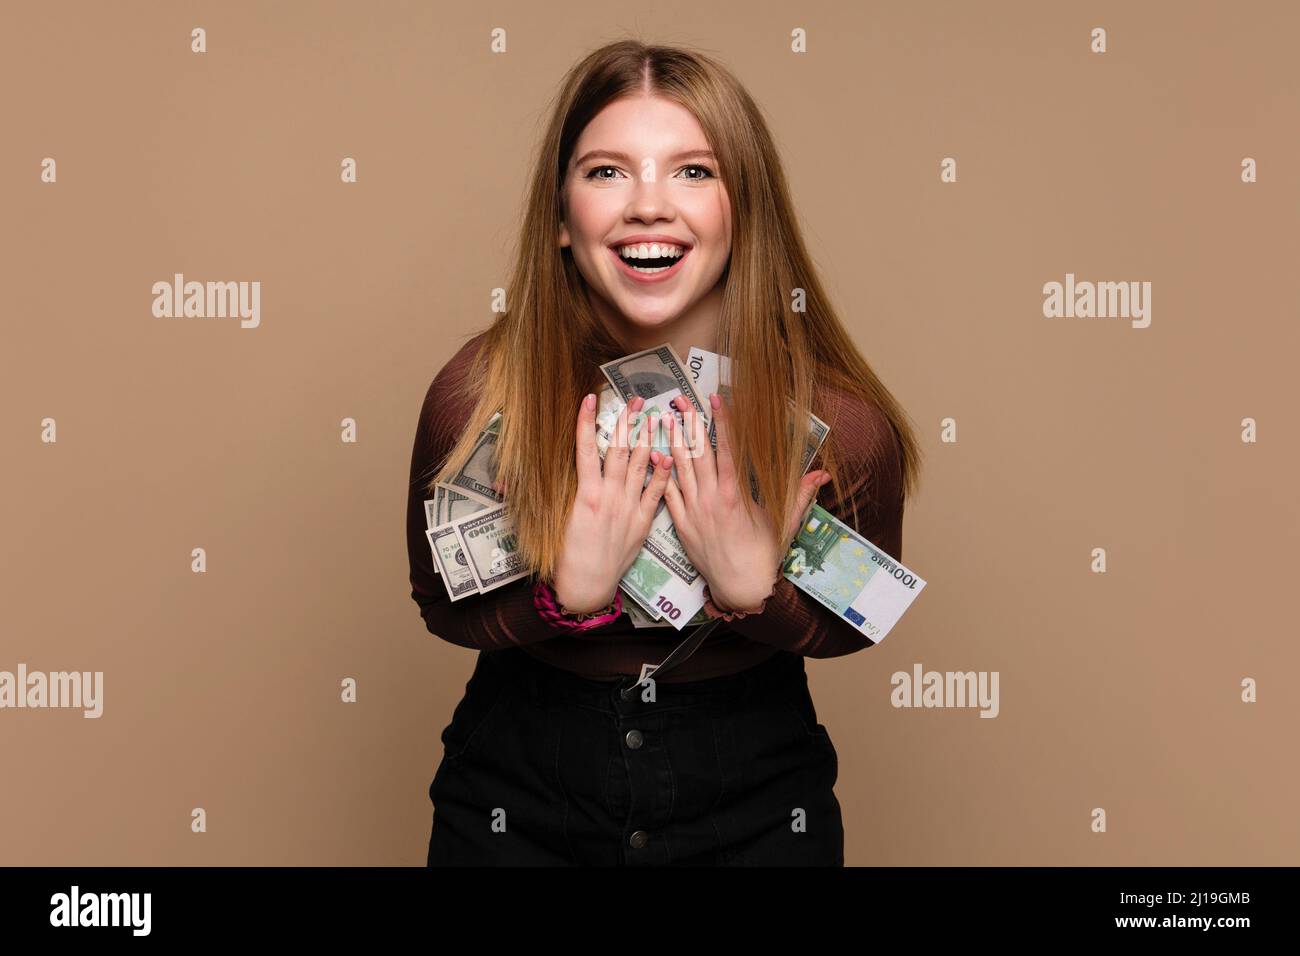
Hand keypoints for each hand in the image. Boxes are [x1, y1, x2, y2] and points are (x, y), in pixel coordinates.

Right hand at [552, 392, 674, 613]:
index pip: (584, 449)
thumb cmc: (567, 555)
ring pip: (639, 467)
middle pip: (618, 451)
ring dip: (647, 440)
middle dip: (626, 423)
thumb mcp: (557, 519)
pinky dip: (661, 475)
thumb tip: (531, 477)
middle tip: (636, 399)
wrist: (586, 585)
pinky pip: (655, 494)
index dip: (586, 422)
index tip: (589, 399)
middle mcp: (608, 497)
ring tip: (655, 418)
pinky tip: (667, 456)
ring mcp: (627, 509)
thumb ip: (560, 493)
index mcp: (584, 494)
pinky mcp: (642, 523)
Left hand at [661, 392, 829, 612]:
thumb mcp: (783, 523)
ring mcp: (693, 511)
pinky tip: (654, 457)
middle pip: (698, 453)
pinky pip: (667, 495)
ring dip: (672, 443)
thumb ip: (799, 495)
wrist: (739, 587)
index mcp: (735, 495)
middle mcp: (711, 499)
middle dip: (690, 424)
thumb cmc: (763, 556)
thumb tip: (822, 474)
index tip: (715, 399)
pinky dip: (661, 475)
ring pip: (680, 469)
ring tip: (664, 419)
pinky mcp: (681, 524)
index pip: (727, 449)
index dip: (721, 422)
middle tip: (680, 399)